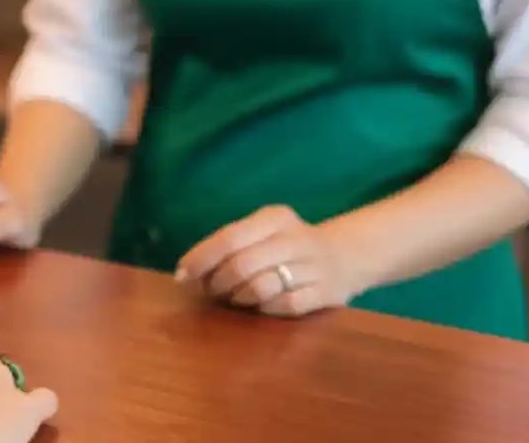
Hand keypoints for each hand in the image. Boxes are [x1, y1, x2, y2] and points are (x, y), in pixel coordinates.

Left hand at [174, 205, 362, 317]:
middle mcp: (295, 238)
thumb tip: (185, 275)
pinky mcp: (326, 293)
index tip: (182, 276)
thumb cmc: (287, 248)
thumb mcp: (261, 235)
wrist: (346, 257)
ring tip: (236, 298)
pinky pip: (283, 306)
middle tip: (212, 292)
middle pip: (242, 265)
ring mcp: (314, 266)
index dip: (201, 259)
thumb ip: (227, 248)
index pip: (229, 238)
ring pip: (261, 288)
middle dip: (218, 283)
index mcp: (274, 218)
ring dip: (239, 298)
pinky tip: (261, 306)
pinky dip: (265, 309)